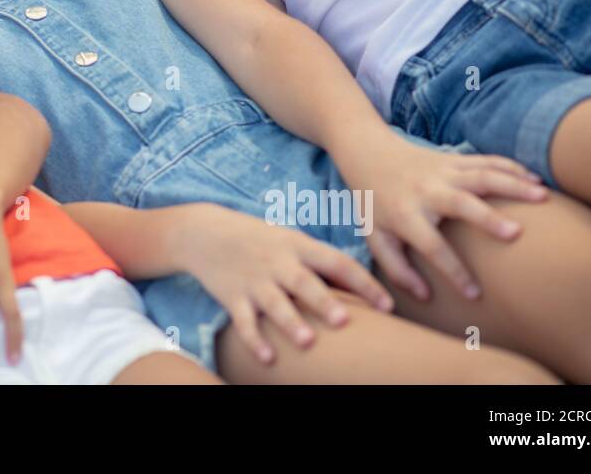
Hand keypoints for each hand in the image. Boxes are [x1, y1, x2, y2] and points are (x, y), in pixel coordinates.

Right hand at [176, 203, 391, 364]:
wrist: (203, 232)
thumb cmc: (257, 238)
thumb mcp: (289, 239)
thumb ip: (320, 260)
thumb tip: (361, 284)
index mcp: (297, 246)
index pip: (336, 262)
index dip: (363, 283)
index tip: (387, 305)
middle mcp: (277, 263)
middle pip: (305, 283)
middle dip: (324, 302)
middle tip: (344, 321)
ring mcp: (254, 281)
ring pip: (275, 304)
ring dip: (291, 323)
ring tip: (308, 342)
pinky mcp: (232, 297)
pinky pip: (244, 321)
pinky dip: (255, 340)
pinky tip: (269, 358)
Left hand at [340, 132, 549, 302]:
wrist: (370, 156)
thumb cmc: (376, 205)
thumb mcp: (375, 238)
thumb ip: (396, 270)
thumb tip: (425, 297)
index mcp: (405, 214)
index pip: (432, 247)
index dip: (453, 272)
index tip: (475, 294)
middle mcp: (426, 191)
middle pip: (460, 203)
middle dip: (487, 218)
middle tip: (517, 233)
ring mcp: (442, 172)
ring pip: (481, 175)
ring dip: (512, 184)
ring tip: (543, 196)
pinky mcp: (454, 159)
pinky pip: (486, 161)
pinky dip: (512, 168)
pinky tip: (536, 180)